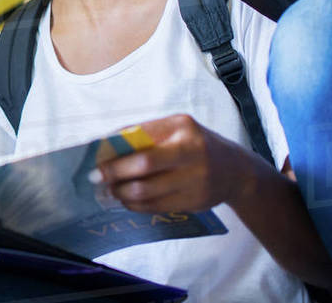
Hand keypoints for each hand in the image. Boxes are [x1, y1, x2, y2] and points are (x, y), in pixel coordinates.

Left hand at [93, 114, 262, 212]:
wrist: (237, 171)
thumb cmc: (195, 145)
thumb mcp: (176, 130)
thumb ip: (144, 134)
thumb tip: (106, 143)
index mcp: (181, 126)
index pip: (140, 136)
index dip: (115, 148)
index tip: (94, 156)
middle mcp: (192, 151)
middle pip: (144, 164)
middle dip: (114, 172)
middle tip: (96, 177)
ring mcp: (196, 179)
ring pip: (148, 190)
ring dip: (122, 192)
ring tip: (111, 190)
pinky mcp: (195, 201)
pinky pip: (157, 206)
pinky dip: (136, 205)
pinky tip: (127, 200)